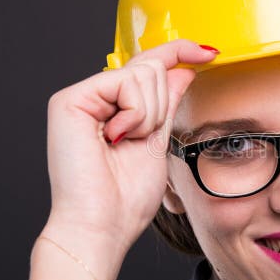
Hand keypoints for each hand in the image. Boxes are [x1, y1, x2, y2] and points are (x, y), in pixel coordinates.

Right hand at [27, 40, 217, 279]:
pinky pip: (126, 83)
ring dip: (149, 114)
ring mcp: (80, 98)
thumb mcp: (158, 142)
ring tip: (126, 142)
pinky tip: (117, 137)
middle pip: (150, 66)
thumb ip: (166, 106)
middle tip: (142, 139)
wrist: (102, 227)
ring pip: (143, 73)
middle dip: (161, 105)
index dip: (179, 52)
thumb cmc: (124, 200)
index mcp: (112, 109)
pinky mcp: (69, 100)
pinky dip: (136, 113)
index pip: (147, 67)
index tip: (209, 52)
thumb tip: (183, 72)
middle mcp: (93, 99)